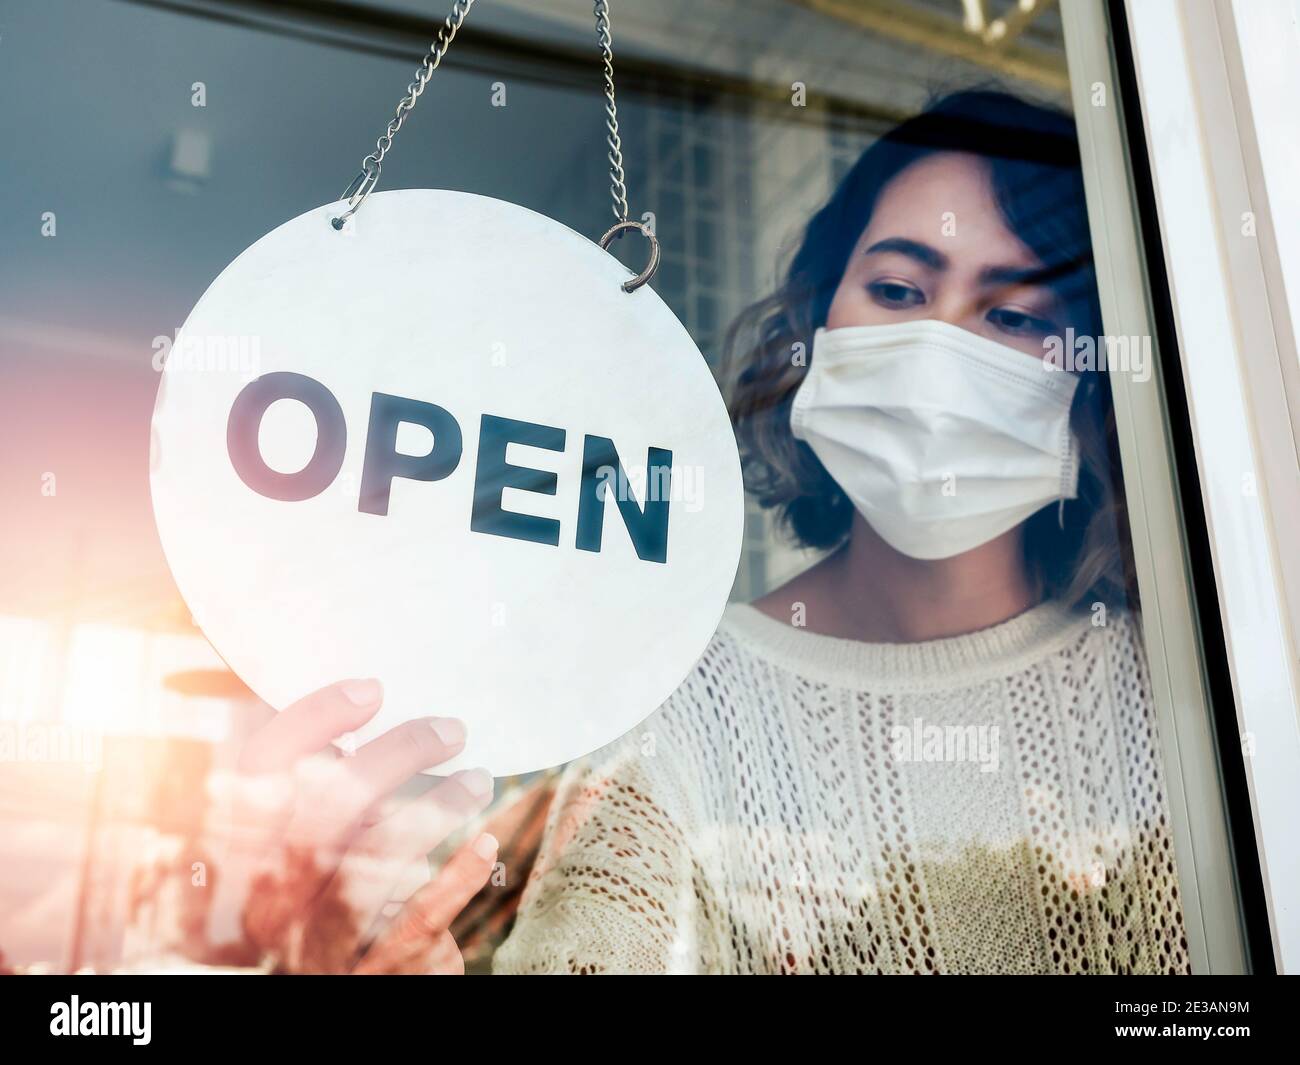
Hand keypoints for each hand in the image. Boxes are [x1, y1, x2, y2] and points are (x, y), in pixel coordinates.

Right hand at [208, 679, 495, 973]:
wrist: (348, 998)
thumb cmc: (335, 911)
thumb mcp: (307, 858)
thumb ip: (321, 798)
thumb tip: (357, 713)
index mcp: (248, 857)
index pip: (262, 768)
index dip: (314, 717)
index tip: (371, 690)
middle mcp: (275, 898)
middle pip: (328, 804)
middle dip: (398, 753)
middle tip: (450, 731)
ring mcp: (323, 941)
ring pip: (375, 858)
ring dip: (437, 807)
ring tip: (477, 780)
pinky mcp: (380, 969)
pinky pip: (421, 915)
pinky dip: (459, 873)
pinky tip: (486, 842)